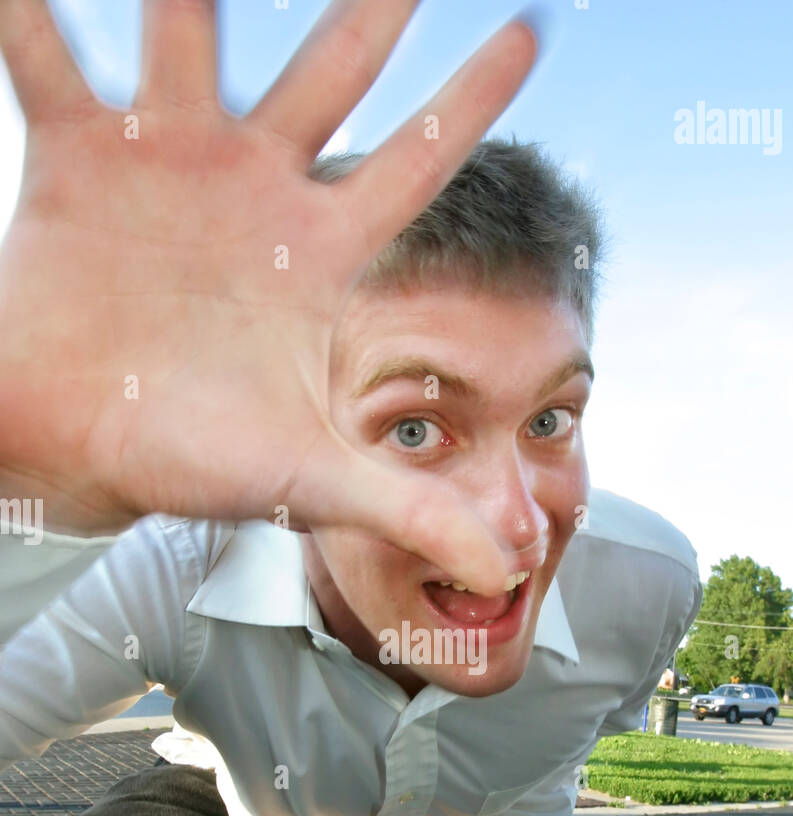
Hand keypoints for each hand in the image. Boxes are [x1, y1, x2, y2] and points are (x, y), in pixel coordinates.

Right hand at [0, 0, 537, 594]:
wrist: (83, 446)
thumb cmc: (194, 457)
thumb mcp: (311, 480)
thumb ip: (411, 509)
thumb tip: (505, 571)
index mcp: (316, 251)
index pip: (415, 162)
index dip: (470, 97)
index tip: (533, 30)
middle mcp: (252, 188)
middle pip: (328, 72)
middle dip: (372, 5)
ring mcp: (167, 161)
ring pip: (188, 34)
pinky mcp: (78, 157)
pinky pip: (48, 60)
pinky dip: (29, 14)